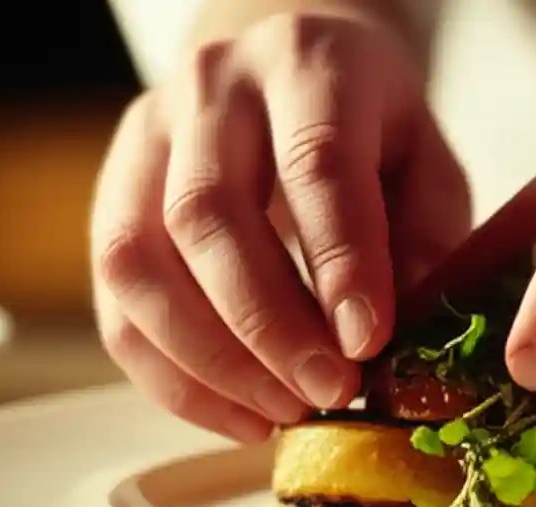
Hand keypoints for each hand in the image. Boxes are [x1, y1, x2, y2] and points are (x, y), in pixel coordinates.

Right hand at [89, 12, 469, 440]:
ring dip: (210, 362)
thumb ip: (424, 236)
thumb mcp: (424, 159)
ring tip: (285, 412)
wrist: (284, 62)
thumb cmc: (369, 125)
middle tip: (331, 392)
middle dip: (268, 326)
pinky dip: (173, 380)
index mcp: (306, 63)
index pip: (314, 163)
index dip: (340, 262)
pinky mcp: (110, 197)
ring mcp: (145, 141)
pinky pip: (116, 305)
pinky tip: (240, 415)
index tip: (367, 344)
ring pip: (138, 264)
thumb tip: (395, 335)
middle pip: (208, 215)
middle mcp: (210, 89)